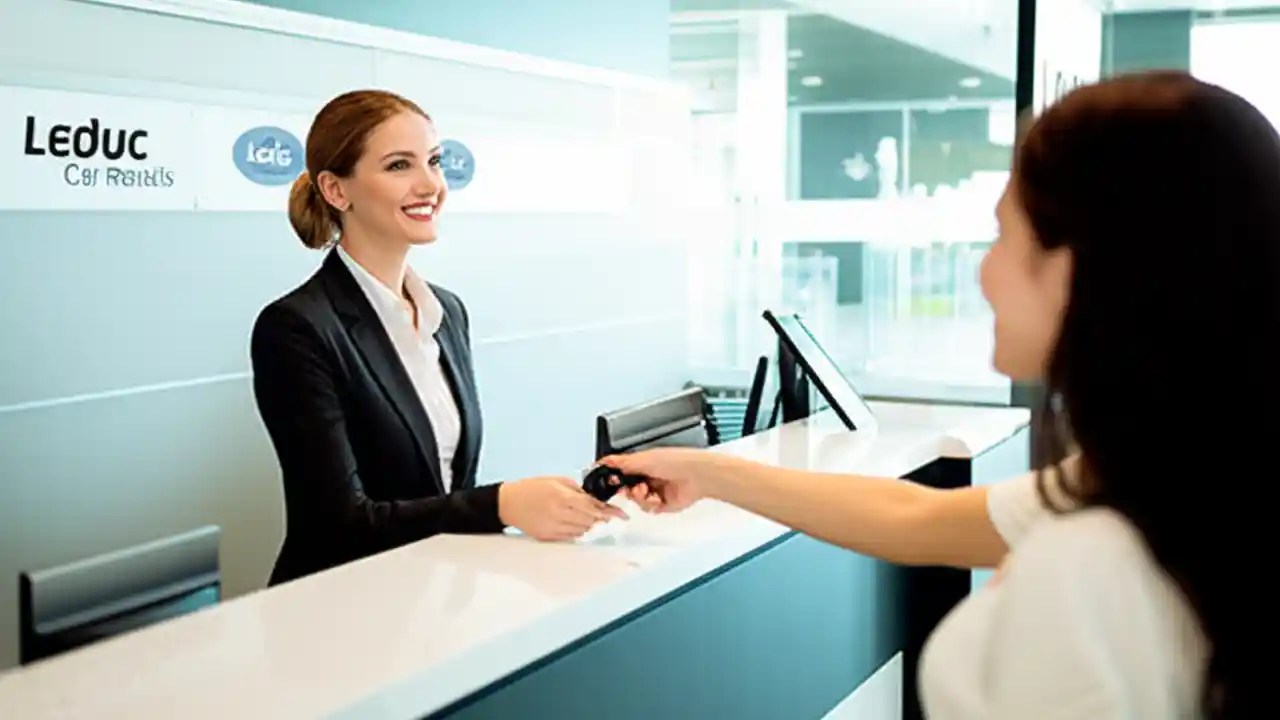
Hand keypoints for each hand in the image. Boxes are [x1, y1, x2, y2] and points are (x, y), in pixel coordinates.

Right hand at [498, 476, 627, 541]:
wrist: (508, 503)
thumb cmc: (529, 489)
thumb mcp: (556, 481)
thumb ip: (577, 490)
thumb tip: (594, 498)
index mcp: (561, 497)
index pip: (593, 507)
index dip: (610, 511)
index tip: (621, 514)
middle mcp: (558, 514)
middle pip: (590, 520)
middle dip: (601, 517)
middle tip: (609, 515)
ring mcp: (553, 528)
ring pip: (582, 530)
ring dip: (589, 524)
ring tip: (586, 516)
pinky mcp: (548, 537)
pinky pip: (570, 537)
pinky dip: (577, 530)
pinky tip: (573, 522)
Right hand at [596, 448, 738, 513]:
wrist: (696, 476)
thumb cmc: (676, 461)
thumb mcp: (643, 459)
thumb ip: (621, 462)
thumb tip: (604, 460)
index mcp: (643, 463)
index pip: (622, 472)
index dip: (615, 479)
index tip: (611, 482)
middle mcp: (649, 477)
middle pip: (627, 488)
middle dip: (628, 490)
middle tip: (631, 488)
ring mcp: (656, 491)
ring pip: (636, 501)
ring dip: (640, 498)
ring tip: (647, 492)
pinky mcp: (663, 504)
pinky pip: (648, 509)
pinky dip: (650, 505)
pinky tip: (656, 499)